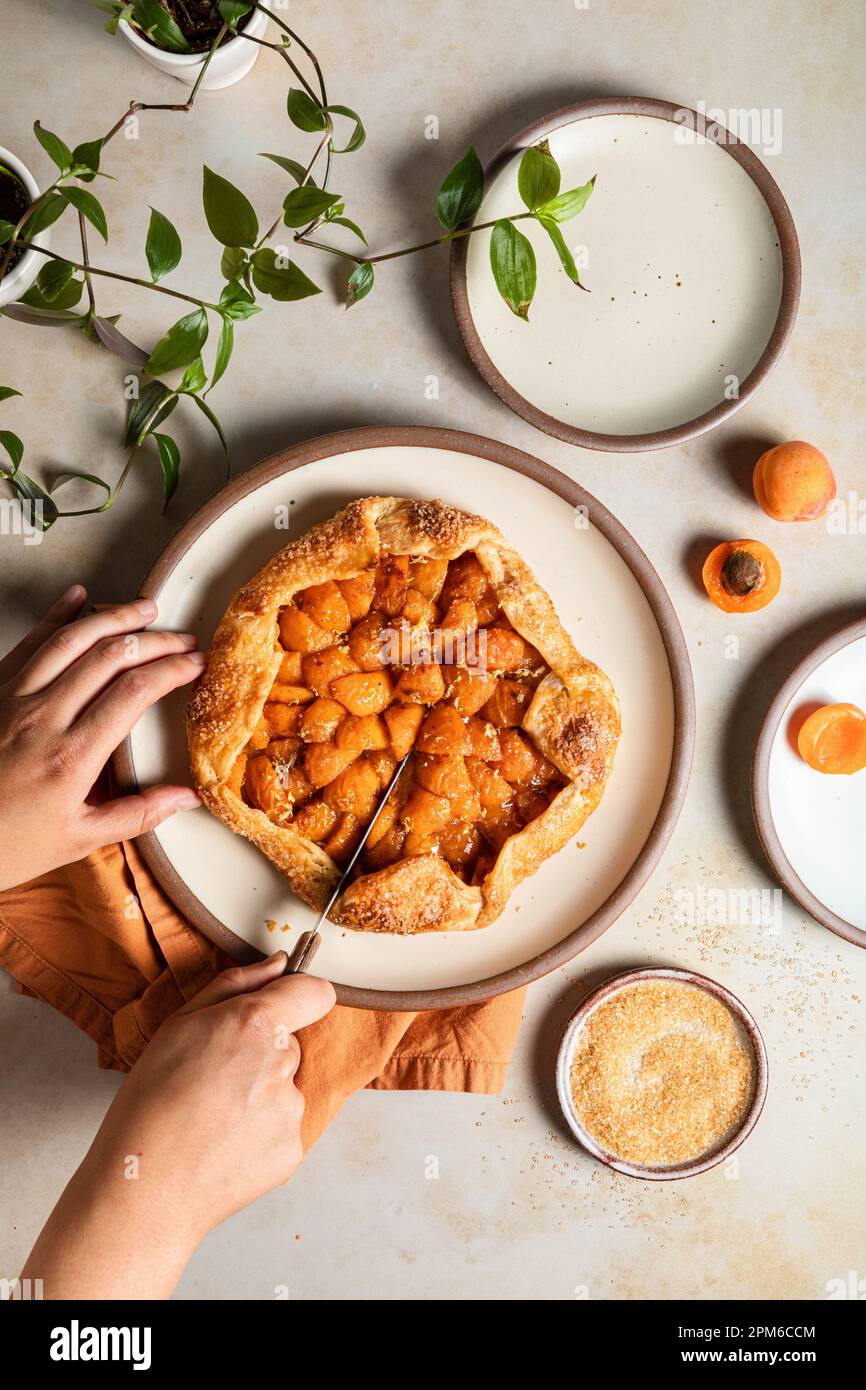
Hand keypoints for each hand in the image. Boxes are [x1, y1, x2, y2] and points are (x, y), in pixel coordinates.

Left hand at [0, 584, 204, 891]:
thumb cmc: (6, 846)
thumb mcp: (76, 840)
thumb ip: (135, 814)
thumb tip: (186, 797)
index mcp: (71, 756)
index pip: (135, 691)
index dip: (172, 669)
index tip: (196, 664)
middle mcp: (42, 717)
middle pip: (109, 656)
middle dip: (154, 640)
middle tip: (182, 639)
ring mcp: (11, 699)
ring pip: (70, 640)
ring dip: (113, 618)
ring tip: (145, 609)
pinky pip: (29, 644)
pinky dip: (55, 616)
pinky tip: (78, 596)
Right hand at [21, 953, 335, 1298]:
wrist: (144, 1189)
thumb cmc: (149, 1104)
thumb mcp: (177, 1025)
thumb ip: (236, 985)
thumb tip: (278, 963)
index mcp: (255, 1024)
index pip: (315, 992)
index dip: (300, 996)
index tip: (285, 1007)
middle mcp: (281, 1063)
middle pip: (290, 1044)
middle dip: (261, 1054)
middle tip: (213, 1080)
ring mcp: (290, 1110)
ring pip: (285, 1087)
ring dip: (260, 1096)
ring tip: (212, 1118)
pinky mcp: (292, 1150)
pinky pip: (283, 1128)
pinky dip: (260, 1134)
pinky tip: (223, 1144)